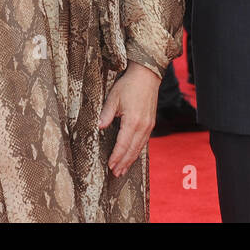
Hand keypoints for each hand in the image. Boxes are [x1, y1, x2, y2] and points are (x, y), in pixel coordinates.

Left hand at [98, 62, 160, 176]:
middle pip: (132, 150)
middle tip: (115, 173)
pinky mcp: (150, 123)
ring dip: (131, 160)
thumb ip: (106, 114)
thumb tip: (98, 127)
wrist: (147, 76)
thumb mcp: (113, 97)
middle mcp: (143, 126)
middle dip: (123, 163)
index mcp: (132, 121)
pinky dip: (137, 151)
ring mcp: (148, 125)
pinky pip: (144, 142)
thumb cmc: (129, 85)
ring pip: (139, 148)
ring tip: (123, 169)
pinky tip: (132, 155)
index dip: (116, 156)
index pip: (123, 144)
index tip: (110, 165)